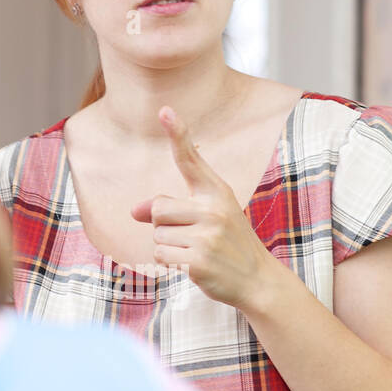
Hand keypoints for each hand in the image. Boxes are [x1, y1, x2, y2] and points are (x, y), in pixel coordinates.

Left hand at [130, 106, 274, 310]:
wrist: (257, 281)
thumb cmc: (227, 245)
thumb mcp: (205, 219)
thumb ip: (170, 209)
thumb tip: (134, 210)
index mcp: (216, 192)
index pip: (190, 159)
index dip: (177, 133)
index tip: (164, 109)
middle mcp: (213, 209)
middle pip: (158, 207)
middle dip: (164, 225)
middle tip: (193, 237)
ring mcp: (207, 235)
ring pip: (157, 235)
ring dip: (169, 247)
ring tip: (197, 252)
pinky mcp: (198, 260)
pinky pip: (161, 255)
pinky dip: (171, 264)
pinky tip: (194, 266)